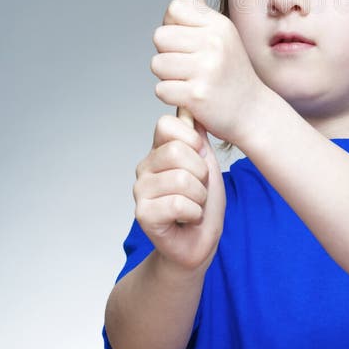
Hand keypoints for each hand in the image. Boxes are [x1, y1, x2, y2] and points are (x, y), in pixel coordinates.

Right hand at [134, 114, 225, 272]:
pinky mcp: (143, 214)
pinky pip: (177, 203)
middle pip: (177, 151)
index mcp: (159, 151)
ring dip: (199, 196)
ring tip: (194, 204)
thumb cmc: (203, 203)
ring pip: (181, 179)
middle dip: (201, 173)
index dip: (191, 139)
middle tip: (199, 188)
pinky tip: (188, 218)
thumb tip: (188, 107)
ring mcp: (141, 190)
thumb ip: (197, 138)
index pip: (166, 123)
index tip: (200, 158)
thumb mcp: (207, 164)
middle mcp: (145, 167)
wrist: (199, 242)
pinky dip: (193, 213)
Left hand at [150, 0, 265, 146]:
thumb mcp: (222, 35)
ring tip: (189, 80)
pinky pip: (161, 90)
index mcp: (219, 25)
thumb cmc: (232, 72)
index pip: (175, 8)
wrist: (252, 111)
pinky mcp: (196, 95)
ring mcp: (206, 69)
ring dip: (167, 76)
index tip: (185, 39)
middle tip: (188, 64)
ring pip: (157, 64)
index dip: (173, 25)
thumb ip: (199, 10)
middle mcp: (214, 43)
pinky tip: (190, 96)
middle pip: (160, 36)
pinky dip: (171, 96)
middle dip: (167, 52)